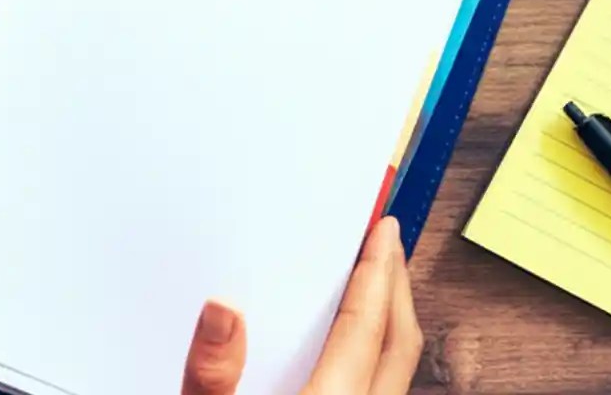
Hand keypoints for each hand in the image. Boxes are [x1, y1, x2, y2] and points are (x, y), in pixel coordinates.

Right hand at [181, 217, 422, 394]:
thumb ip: (211, 374)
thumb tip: (221, 311)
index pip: (366, 327)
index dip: (376, 273)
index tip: (383, 230)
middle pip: (399, 342)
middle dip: (396, 287)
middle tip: (386, 245)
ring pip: (399, 368)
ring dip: (391, 321)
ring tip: (375, 284)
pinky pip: (382, 386)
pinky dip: (377, 352)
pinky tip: (352, 344)